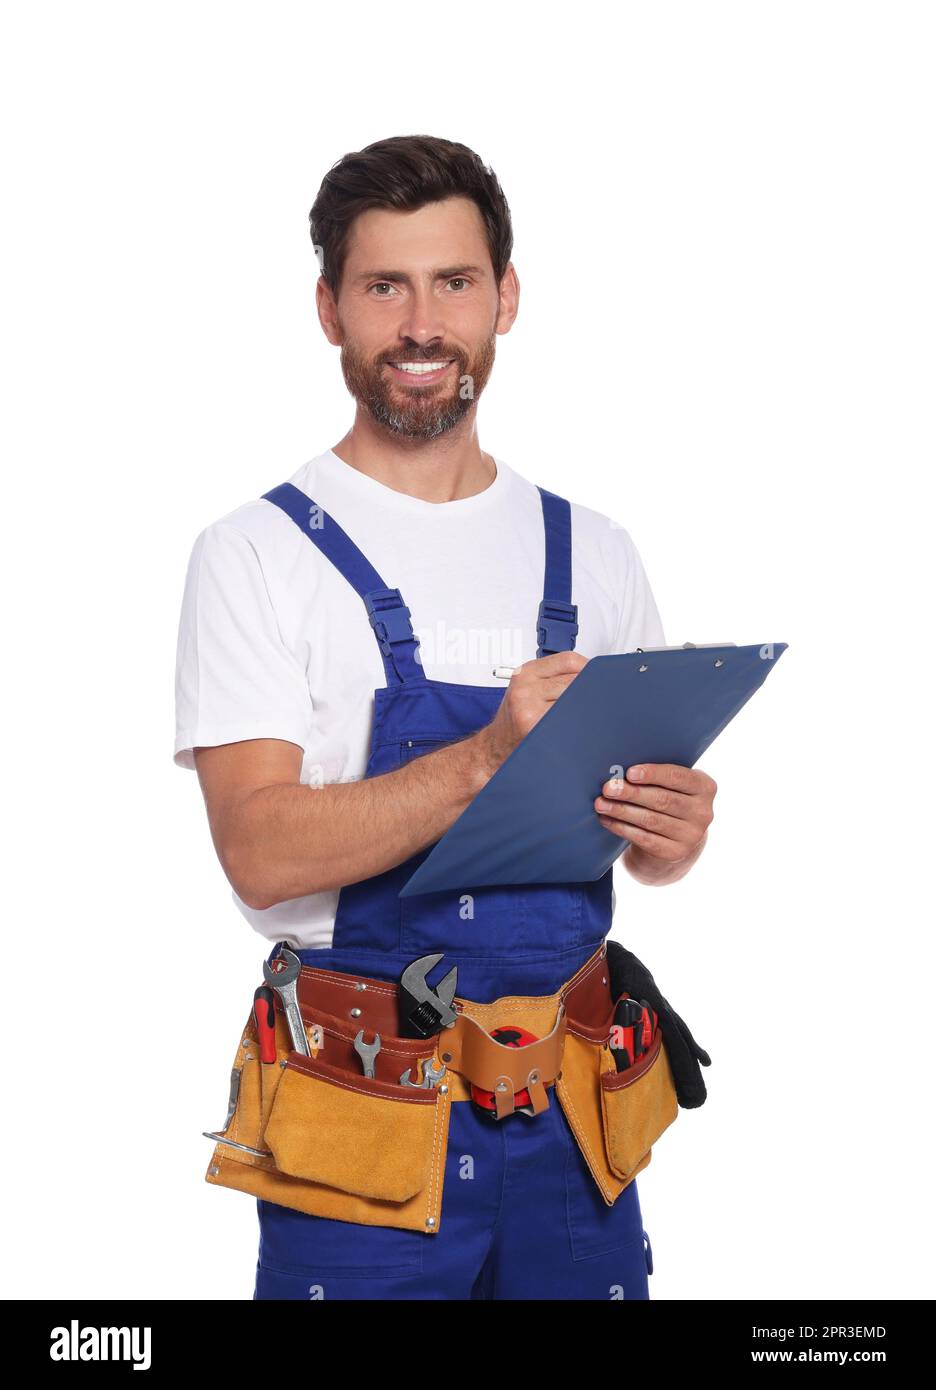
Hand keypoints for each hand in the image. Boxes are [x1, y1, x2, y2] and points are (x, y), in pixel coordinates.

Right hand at [474, 651, 587, 776]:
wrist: (494, 746)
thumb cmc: (515, 718)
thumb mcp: (527, 688)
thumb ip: (554, 678)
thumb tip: (593, 675)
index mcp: (526, 673)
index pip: (568, 660)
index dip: (588, 668)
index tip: (597, 677)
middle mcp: (525, 687)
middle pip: (574, 680)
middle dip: (589, 690)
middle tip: (595, 699)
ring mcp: (529, 708)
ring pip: (573, 700)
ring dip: (584, 708)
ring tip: (583, 714)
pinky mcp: (534, 727)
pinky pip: (566, 720)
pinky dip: (576, 723)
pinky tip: (574, 727)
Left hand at [594, 763, 716, 871]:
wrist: (675, 839)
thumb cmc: (667, 800)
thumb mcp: (671, 785)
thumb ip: (656, 776)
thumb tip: (620, 772)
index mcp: (705, 787)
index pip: (678, 777)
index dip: (653, 774)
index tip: (629, 773)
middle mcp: (703, 812)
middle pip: (662, 800)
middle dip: (631, 793)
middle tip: (608, 788)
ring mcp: (691, 835)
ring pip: (651, 820)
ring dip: (622, 811)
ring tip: (601, 804)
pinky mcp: (675, 852)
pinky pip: (644, 838)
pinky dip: (622, 828)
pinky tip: (606, 820)